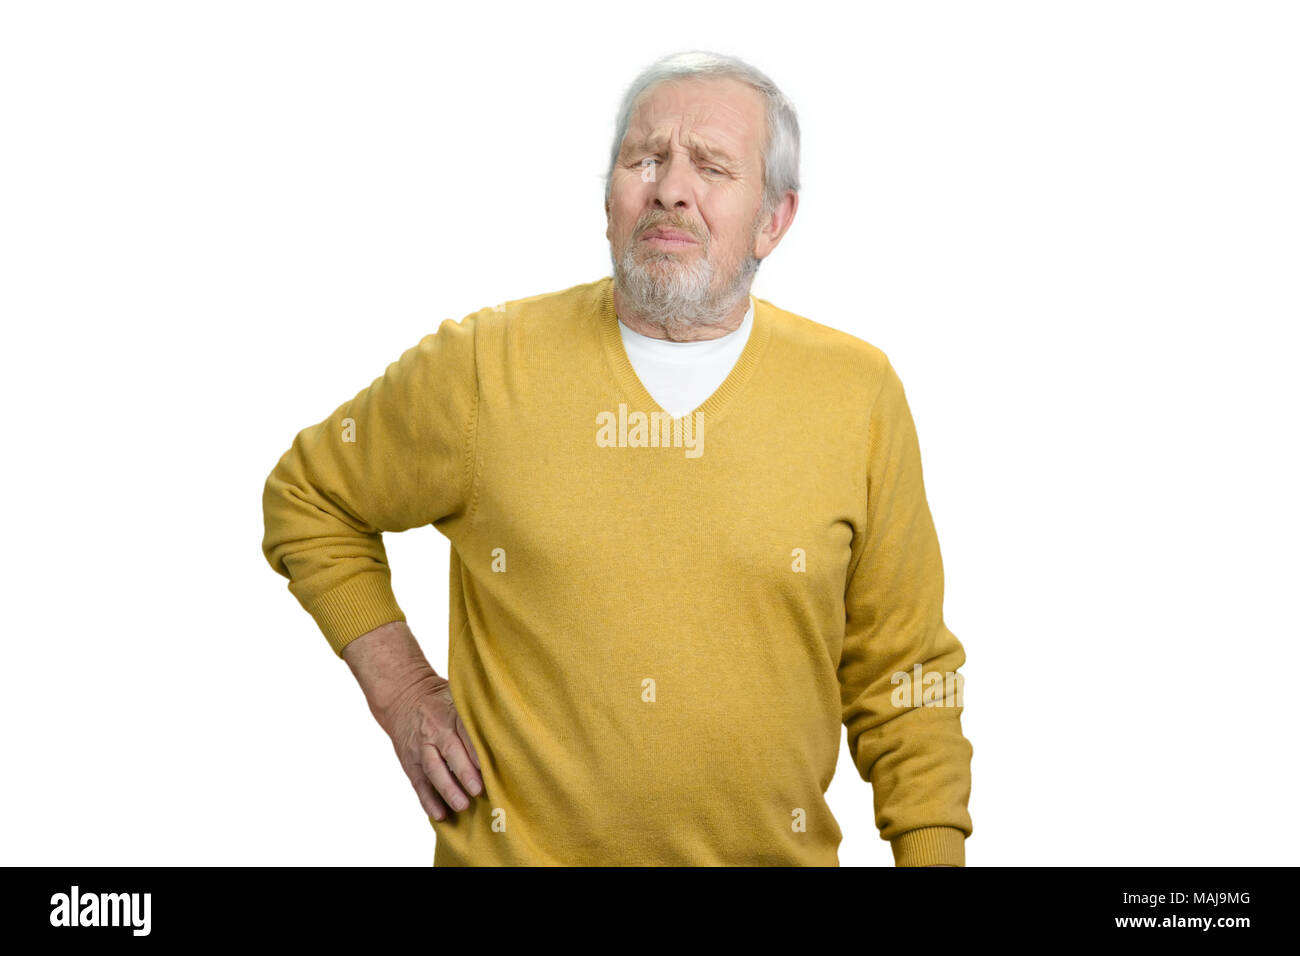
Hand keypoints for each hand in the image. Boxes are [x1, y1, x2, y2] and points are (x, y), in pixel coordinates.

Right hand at [379, 670, 483, 820]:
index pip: (465, 731)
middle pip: (450, 752)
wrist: (402, 697)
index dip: (476, 749)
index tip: (489, 765)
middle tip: (479, 790)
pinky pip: (419, 783)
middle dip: (464, 772)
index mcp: (450, 713)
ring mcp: (421, 748)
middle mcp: (435, 731)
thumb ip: (476, 712)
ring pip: (433, 770)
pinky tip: (439, 814)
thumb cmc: (440, 700)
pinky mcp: (411, 763)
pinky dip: (428, 800)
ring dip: (447, 789)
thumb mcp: (457, 697)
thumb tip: (507, 727)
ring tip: (462, 805)